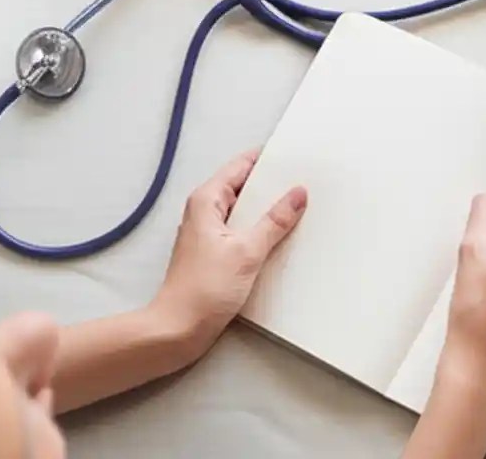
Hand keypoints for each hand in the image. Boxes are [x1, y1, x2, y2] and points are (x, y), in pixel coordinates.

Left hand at [149, 150, 307, 361]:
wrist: (178, 329)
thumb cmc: (204, 289)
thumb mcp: (247, 251)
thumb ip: (275, 221)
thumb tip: (298, 193)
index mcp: (207, 201)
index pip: (241, 166)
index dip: (268, 159)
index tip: (296, 157)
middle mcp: (206, 212)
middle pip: (244, 187)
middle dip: (273, 185)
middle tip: (306, 182)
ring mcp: (211, 233)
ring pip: (246, 211)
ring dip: (269, 210)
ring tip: (301, 208)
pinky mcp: (217, 253)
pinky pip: (244, 231)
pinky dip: (263, 231)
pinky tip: (284, 237)